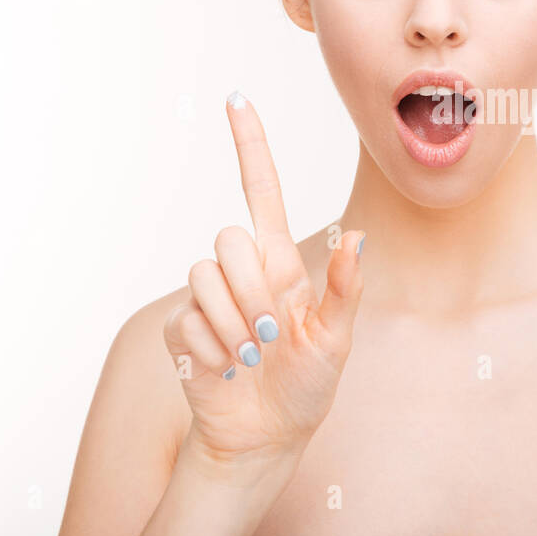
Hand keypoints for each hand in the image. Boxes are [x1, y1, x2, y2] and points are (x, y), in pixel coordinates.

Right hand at [163, 92, 365, 466]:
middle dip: (251, 288)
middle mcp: (242, 271)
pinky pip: (188, 317)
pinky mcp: (180, 326)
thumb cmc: (306, 385)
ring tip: (250, 356)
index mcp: (281, 262)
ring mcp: (206, 297)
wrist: (264, 436)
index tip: (236, 99)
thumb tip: (356, 238)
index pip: (262, 191)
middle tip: (269, 334)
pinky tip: (227, 368)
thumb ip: (344, 290)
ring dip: (233, 323)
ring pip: (205, 276)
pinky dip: (213, 348)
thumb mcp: (336, 340)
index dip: (250, 146)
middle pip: (230, 238)